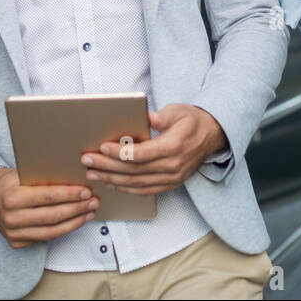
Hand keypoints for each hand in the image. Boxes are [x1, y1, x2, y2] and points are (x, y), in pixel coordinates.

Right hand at [0, 168, 99, 248]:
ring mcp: (14, 233)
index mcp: (12, 197)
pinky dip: (64, 229)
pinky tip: (76, 221)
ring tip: (89, 212)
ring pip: (52, 231)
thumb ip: (43, 177)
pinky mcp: (17, 243)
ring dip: (75, 222)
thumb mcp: (22, 173)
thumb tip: (75, 178)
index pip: (47, 197)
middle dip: (77, 208)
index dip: (69, 194)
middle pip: (53, 215)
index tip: (86, 191)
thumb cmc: (10, 181)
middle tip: (93, 201)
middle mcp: (11, 218)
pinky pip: (46, 237)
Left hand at [80, 104, 226, 194]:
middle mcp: (172, 166)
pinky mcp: (170, 184)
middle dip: (107, 166)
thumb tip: (148, 117)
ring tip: (93, 174)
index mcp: (173, 146)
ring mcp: (172, 178)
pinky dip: (126, 188)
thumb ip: (162, 116)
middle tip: (88, 161)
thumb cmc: (192, 121)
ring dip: (112, 180)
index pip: (140, 154)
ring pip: (136, 183)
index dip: (119, 153)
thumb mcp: (179, 111)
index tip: (102, 147)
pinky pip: (145, 190)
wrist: (212, 136)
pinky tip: (111, 184)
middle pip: (133, 170)